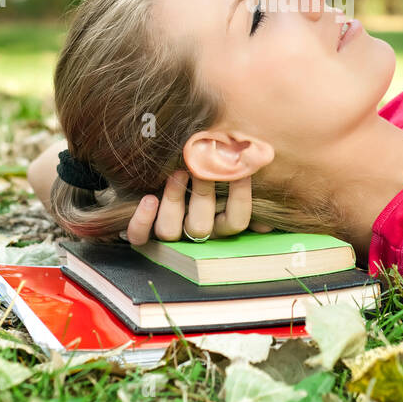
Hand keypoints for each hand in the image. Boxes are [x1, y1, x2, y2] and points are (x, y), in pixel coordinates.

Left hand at [122, 170, 271, 244]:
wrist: (161, 176)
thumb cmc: (203, 172)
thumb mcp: (226, 173)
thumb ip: (243, 174)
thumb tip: (263, 170)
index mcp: (219, 224)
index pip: (236, 221)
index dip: (240, 196)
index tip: (239, 167)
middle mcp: (195, 233)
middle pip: (200, 226)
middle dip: (202, 192)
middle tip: (200, 164)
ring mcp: (169, 234)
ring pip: (170, 231)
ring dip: (173, 201)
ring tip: (176, 174)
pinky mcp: (143, 234)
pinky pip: (140, 237)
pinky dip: (142, 221)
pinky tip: (149, 199)